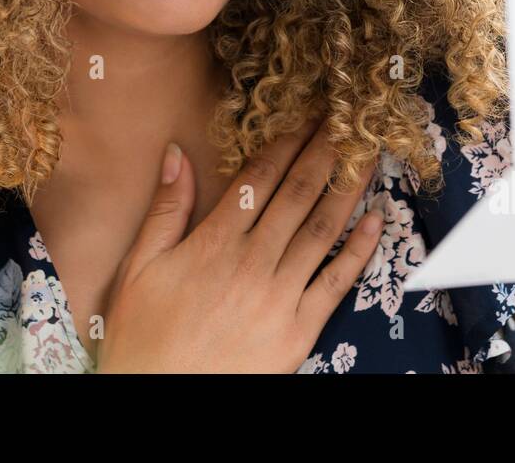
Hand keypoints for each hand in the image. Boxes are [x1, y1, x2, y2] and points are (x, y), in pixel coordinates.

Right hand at [94, 115, 382, 372]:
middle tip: (350, 119)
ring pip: (322, 228)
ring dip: (349, 186)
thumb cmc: (143, 337)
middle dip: (326, 151)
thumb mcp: (139, 268)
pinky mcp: (299, 330)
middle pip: (299, 193)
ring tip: (369, 154)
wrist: (161, 400)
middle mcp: (253, 261)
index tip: (309, 114)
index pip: (261, 177)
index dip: (288, 141)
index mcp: (215, 241)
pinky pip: (336, 282)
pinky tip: (375, 221)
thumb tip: (176, 153)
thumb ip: (165, 209)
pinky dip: (358, 249)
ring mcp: (280, 295)